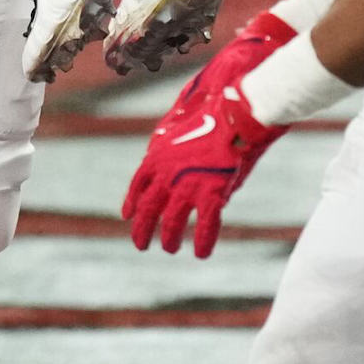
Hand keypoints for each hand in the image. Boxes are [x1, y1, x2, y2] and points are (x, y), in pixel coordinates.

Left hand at [124, 13, 293, 255]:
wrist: (236, 110)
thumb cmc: (215, 112)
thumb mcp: (185, 128)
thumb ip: (178, 154)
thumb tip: (180, 172)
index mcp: (158, 154)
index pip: (138, 184)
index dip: (132, 202)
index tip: (127, 216)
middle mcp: (167, 173)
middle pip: (148, 208)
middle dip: (143, 229)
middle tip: (141, 245)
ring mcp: (187, 184)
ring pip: (171, 221)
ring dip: (169, 238)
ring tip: (170, 249)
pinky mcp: (211, 193)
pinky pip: (203, 225)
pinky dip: (202, 241)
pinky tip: (201, 253)